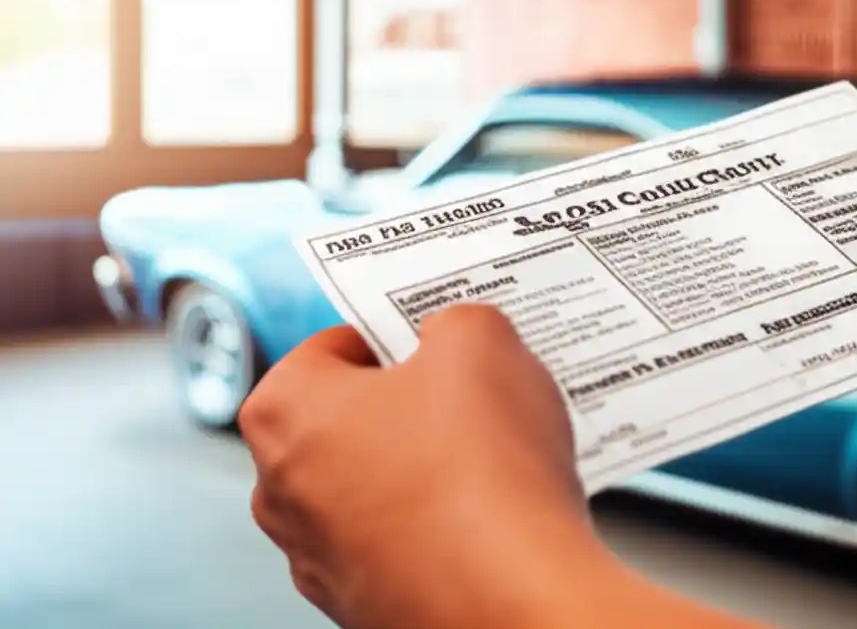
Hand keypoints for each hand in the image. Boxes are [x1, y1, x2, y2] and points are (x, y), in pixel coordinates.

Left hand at [241, 305, 764, 628]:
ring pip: (381, 486)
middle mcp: (282, 492)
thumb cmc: (479, 476)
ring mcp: (323, 559)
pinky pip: (408, 543)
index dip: (395, 335)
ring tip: (502, 458)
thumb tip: (458, 334)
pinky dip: (447, 526)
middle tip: (477, 394)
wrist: (510, 599)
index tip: (439, 341)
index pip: (332, 346)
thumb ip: (457, 319)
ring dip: (433, 468)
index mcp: (283, 413)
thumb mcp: (481, 342)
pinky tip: (500, 513)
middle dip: (415, 404)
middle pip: (353, 419)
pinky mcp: (369, 605)